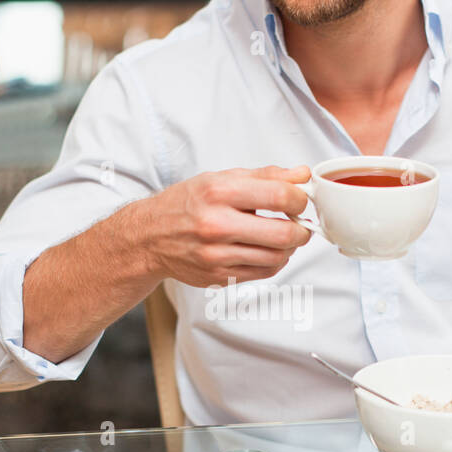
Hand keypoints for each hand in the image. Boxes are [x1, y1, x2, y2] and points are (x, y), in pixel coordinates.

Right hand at [143, 165, 311, 286]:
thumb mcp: (221, 179)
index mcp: (219, 192)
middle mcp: (216, 224)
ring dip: (290, 248)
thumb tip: (302, 175)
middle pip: (283, 234)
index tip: (300, 201)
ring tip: (284, 237)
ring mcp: (217, 254)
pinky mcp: (218, 276)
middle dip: (301, 230)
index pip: (279, 196)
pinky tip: (268, 250)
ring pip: (276, 257)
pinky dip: (274, 262)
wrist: (150, 236)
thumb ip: (265, 176)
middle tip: (300, 224)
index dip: (300, 199)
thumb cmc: (187, 204)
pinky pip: (263, 273)